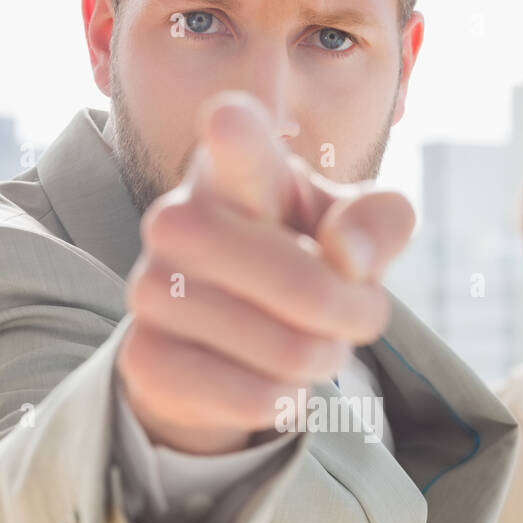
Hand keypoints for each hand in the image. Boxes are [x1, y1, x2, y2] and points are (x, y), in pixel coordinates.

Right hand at [116, 90, 414, 454]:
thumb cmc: (297, 259)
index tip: (229, 123)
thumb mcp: (352, 231)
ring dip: (321, 360)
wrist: (219, 342)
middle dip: (356, 317)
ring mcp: (149, 289)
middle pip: (311, 290)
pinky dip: (283, 400)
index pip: (235, 140)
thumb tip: (346, 259)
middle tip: (350, 315)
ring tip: (302, 344)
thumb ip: (380, 221)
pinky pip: (256, 398)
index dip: (236, 134)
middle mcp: (177, 218)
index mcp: (233, 166)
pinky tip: (263, 378)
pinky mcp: (143, 359)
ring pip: (291, 351)